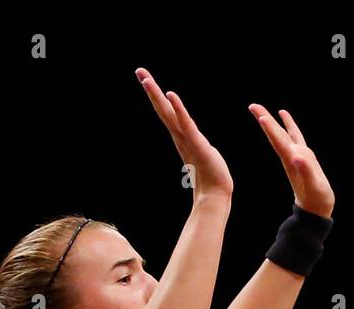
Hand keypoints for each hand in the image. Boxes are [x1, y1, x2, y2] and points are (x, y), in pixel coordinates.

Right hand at [136, 67, 231, 201]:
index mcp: (180, 135)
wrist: (214, 194)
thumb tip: (192, 141)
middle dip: (151, 89)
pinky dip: (178, 110)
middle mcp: (179, 136)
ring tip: (146, 80)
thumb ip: (194, 144)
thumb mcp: (200, 152)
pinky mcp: (197, 144)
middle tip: (139, 70)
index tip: (145, 78)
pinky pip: (186, 124)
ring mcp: (186, 140)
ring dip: (158, 96)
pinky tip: (172, 96)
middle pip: (162, 108)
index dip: (156, 94)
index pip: (166, 111)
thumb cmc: (209, 175)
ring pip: (169, 114)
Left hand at [250, 104, 332, 217]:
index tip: (259, 115)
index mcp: (292, 161)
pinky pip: (294, 136)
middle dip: (264, 119)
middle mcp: (291, 156)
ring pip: (282, 134)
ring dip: (272, 122)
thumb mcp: (314, 185)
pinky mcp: (302, 157)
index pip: (278, 141)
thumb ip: (306, 171)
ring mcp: (296, 156)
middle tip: (252, 105)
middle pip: (276, 135)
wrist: (315, 209)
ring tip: (262, 110)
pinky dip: (289, 125)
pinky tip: (284, 116)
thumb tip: (297, 157)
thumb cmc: (316, 198)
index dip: (270, 129)